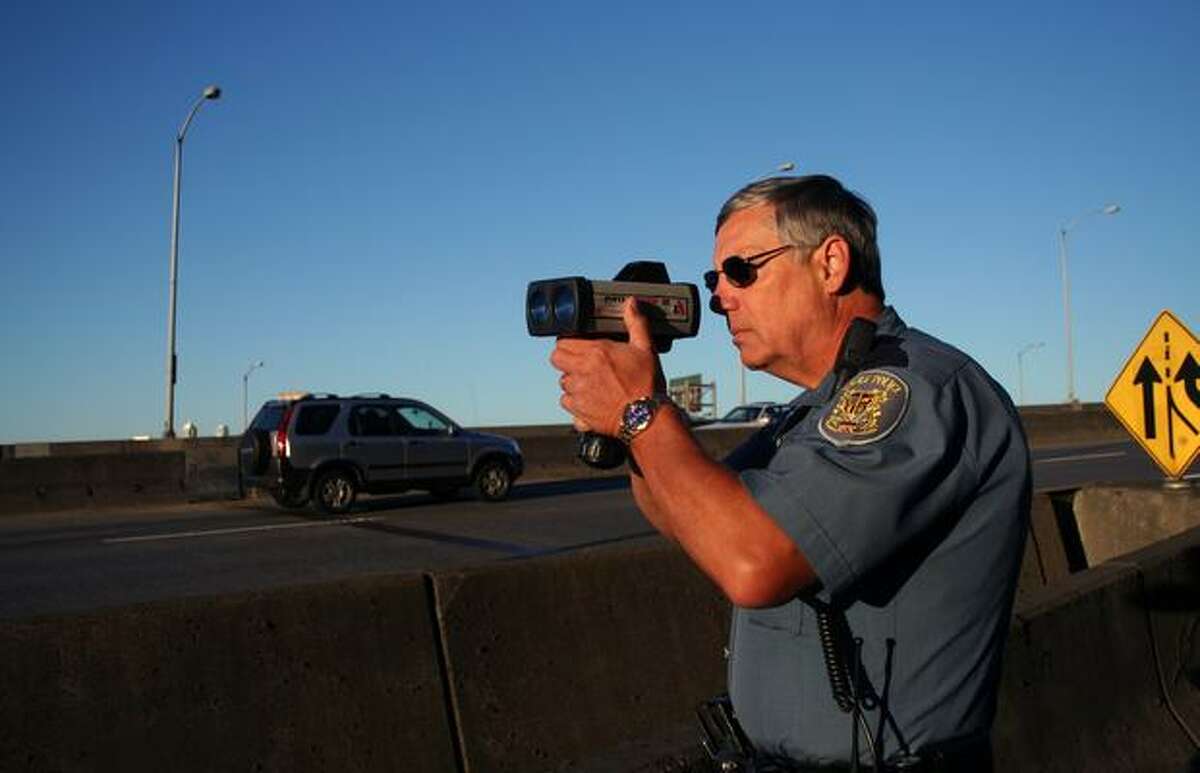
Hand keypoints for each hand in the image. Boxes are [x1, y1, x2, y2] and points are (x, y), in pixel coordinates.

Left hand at [550, 298, 664, 434]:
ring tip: (591, 383)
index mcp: (596, 352)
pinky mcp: (579, 412)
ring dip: (573, 381)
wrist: (645, 419)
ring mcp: (579, 392)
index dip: (569, 342)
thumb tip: (631, 304)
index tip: (577, 346)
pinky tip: (590, 400)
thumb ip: (636, 323)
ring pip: (562, 382)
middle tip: (581, 363)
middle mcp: (583, 371)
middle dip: (565, 360)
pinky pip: (567, 403)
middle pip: (556, 359)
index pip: (563, 341)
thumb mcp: (645, 349)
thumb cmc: (646, 385)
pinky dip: (575, 402)